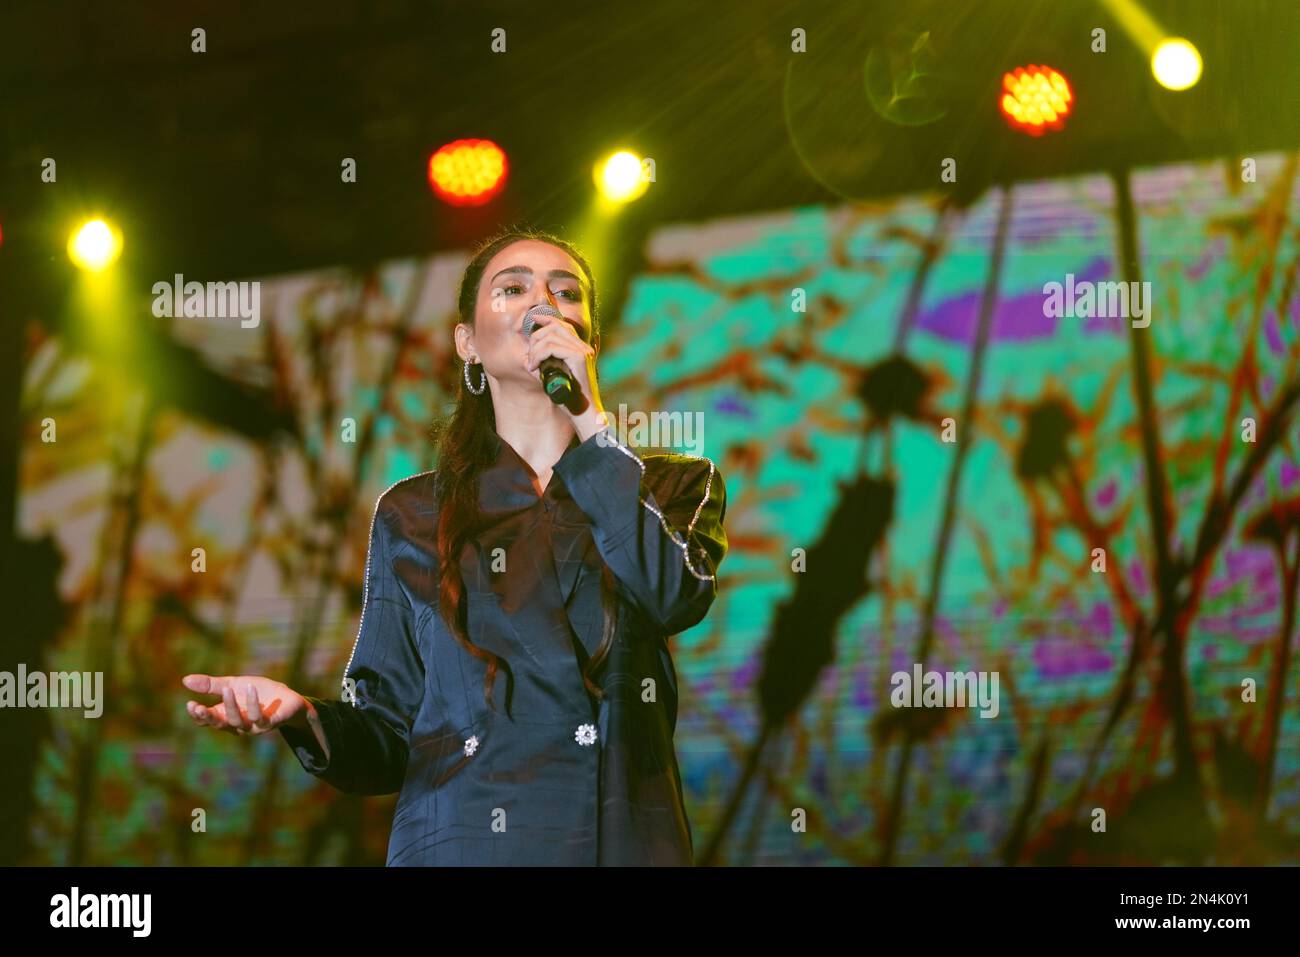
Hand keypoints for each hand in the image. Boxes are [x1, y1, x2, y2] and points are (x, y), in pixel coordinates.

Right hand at [182, 673, 307, 736]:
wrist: (287, 698)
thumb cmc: (257, 693)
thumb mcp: (233, 685)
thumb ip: (211, 685)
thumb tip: (184, 680)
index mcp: (226, 715)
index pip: (208, 720)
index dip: (198, 715)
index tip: (190, 704)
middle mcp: (238, 725)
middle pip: (220, 724)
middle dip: (209, 717)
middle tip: (199, 706)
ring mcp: (254, 726)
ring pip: (238, 721)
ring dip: (232, 706)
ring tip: (227, 689)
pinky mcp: (271, 723)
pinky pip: (260, 718)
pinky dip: (254, 704)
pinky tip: (251, 688)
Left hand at [524, 315, 602, 419]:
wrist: (583, 412)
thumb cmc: (568, 398)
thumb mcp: (554, 375)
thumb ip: (545, 363)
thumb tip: (529, 355)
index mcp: (581, 350)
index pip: (564, 325)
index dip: (547, 318)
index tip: (533, 319)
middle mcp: (584, 348)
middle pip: (556, 326)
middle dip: (536, 336)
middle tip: (529, 355)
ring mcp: (583, 352)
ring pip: (552, 336)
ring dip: (535, 349)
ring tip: (532, 364)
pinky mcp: (579, 358)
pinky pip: (552, 348)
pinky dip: (539, 355)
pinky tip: (534, 367)